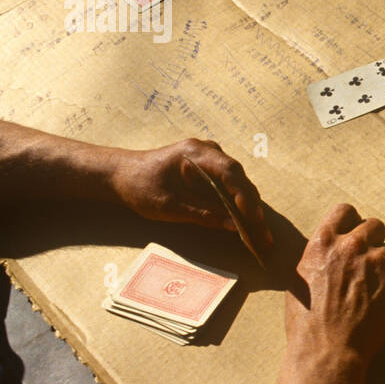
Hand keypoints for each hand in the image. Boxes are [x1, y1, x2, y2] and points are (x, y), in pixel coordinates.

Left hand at [109, 138, 273, 253]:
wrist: (121, 174)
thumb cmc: (140, 187)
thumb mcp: (169, 206)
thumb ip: (202, 214)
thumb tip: (233, 226)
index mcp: (196, 153)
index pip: (230, 172)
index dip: (245, 196)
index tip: (254, 217)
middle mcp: (208, 150)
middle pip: (239, 178)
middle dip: (252, 206)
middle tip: (264, 233)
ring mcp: (210, 158)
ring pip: (238, 182)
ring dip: (248, 206)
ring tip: (259, 232)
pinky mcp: (209, 168)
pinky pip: (229, 184)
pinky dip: (238, 203)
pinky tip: (245, 221)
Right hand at [284, 204, 384, 371]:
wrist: (328, 351)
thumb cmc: (307, 322)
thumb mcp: (300, 278)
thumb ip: (320, 255)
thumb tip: (332, 247)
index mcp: (324, 242)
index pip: (345, 211)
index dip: (351, 222)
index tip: (353, 234)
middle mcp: (352, 246)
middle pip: (375, 225)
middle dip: (372, 241)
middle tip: (367, 263)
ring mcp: (378, 263)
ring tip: (374, 289)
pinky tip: (383, 301)